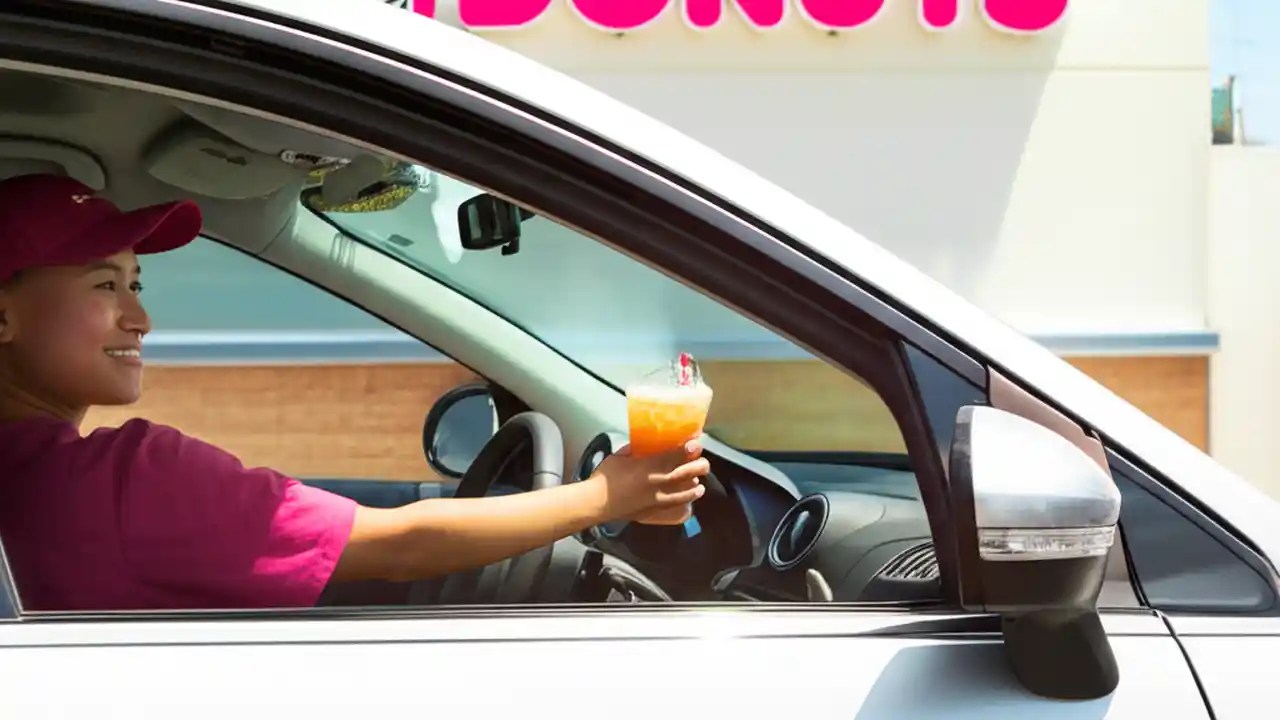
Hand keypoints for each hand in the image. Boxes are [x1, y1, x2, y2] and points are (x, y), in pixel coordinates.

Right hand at [591, 440, 709, 525]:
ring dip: (695, 487)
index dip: (688, 451)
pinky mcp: (654, 511)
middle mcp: (657, 483)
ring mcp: (657, 499)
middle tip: (703, 462)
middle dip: (698, 467)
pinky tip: (689, 500)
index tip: (697, 445)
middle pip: (685, 474)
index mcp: (648, 467)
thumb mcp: (621, 455)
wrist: (597, 502)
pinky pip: (675, 508)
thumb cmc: (606, 477)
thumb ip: (636, 449)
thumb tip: (646, 443)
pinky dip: (685, 503)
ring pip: (685, 493)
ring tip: (699, 484)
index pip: (675, 457)